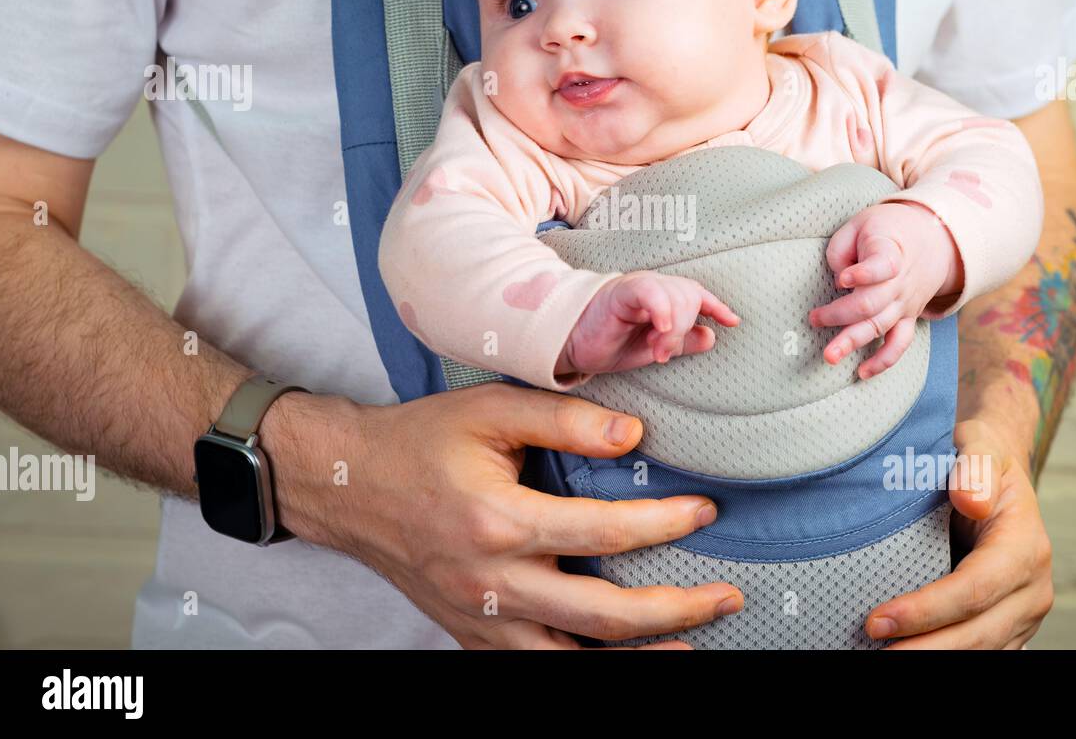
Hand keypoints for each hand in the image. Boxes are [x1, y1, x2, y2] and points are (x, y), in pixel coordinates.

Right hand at [271, 383, 743, 647]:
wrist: (348, 485)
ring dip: (638, 659)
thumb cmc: (421, 441)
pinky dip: (579, 665)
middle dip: (677, 610)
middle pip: (604, 616)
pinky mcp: (469, 634)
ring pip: (572, 658)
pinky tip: (613, 659)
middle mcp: (492, 582)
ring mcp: (480, 618)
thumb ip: (565, 419)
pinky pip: (532, 665)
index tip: (706, 512)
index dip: (665, 524)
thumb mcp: (491, 410)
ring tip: (690, 649)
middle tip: (727, 596)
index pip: (605, 532)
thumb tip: (634, 438)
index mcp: (500, 522)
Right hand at [557, 271, 739, 376]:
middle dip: (686, 328)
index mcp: (664, 299)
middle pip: (690, 295)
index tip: (732, 321)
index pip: (697, 294)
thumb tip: (711, 336)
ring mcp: (638, 287)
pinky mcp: (620, 292)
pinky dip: (662, 309)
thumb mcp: (652, 349)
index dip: (717, 306)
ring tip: (656, 351)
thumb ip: (681, 343)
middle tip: (663, 354)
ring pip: (676, 294)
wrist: (570, 344)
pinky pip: (649, 290)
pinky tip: (662, 329)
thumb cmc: (610, 343)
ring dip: (673, 329)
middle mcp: (654, 288)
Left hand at [808, 201, 962, 378]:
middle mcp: (900, 282)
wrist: (933, 239)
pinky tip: (862, 373)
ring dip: (854, 342)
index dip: (862, 274)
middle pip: (872, 304)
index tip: (842, 279)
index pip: (882, 266)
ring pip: (880, 326)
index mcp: (891, 253)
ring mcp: (905, 303)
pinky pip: (899, 344)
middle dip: (841, 315)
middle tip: (814, 319)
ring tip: (829, 356)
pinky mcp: (907, 317)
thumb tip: (837, 281)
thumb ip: (841, 248)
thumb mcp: (860, 223)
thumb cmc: (886, 229)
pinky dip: (883, 361)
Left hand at [863, 422, 1053, 648]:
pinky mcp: (1008, 627)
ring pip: (980, 652)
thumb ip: (974, 466)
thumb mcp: (978, 445)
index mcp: (1025, 546)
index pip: (973, 590)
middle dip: (923, 648)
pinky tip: (905, 650)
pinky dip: (944, 653)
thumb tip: (970, 500)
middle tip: (872, 652)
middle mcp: (1032, 587)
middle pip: (977, 634)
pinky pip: (981, 651)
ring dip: (931, 657)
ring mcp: (1023, 613)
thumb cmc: (979, 458)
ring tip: (881, 656)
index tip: (878, 620)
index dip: (926, 611)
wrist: (995, 475)